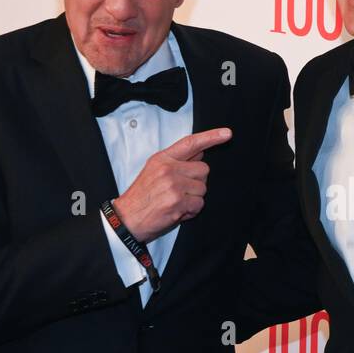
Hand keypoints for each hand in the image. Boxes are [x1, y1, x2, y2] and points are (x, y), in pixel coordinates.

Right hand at [112, 128, 231, 243]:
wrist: (126, 218)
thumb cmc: (142, 196)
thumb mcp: (154, 170)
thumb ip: (177, 161)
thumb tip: (201, 151)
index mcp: (162, 159)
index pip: (190, 143)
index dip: (211, 137)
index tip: (226, 133)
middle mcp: (168, 169)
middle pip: (204, 169)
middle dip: (197, 181)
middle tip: (181, 190)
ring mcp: (173, 185)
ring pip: (203, 188)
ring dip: (194, 197)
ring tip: (176, 201)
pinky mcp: (178, 202)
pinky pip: (199, 204)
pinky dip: (191, 210)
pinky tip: (177, 210)